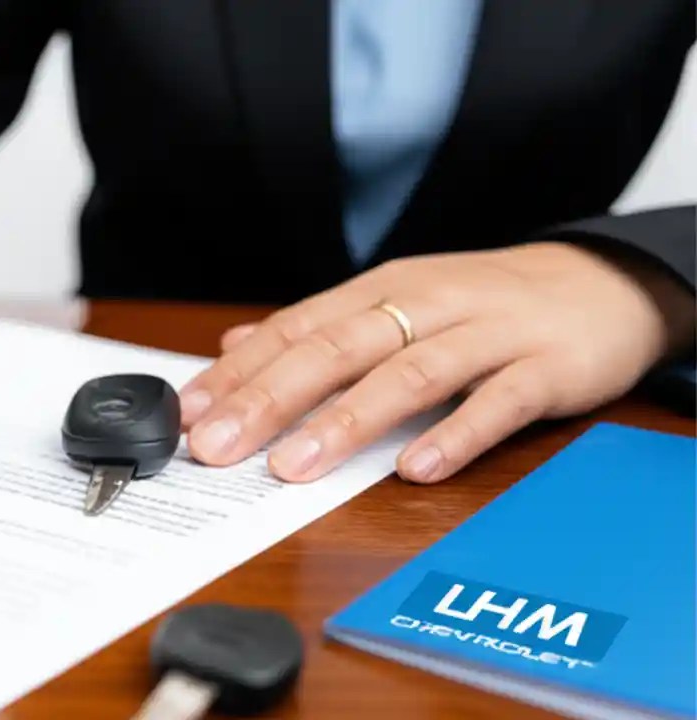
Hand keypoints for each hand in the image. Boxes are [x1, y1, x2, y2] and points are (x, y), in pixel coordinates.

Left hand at [179, 242, 694, 482]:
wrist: (603, 283)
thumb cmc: (482, 304)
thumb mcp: (396, 302)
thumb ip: (318, 328)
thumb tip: (235, 345)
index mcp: (382, 290)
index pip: (297, 329)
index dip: (240, 372)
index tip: (190, 412)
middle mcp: (426, 305)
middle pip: (338, 350)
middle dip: (270, 399)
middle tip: (218, 445)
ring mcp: (488, 334)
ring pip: (409, 375)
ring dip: (346, 421)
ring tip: (294, 466)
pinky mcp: (544, 368)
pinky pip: (498, 403)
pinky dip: (456, 435)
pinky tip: (416, 469)